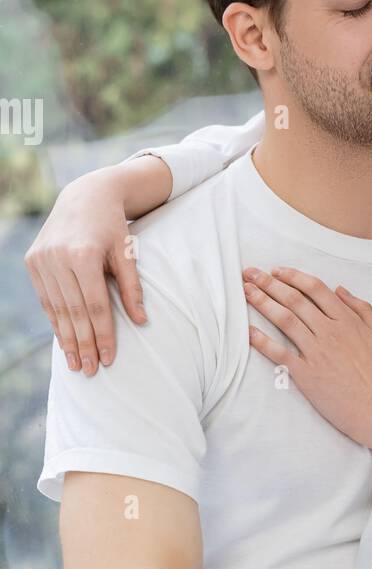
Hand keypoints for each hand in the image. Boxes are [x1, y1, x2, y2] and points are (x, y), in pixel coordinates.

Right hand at [24, 170, 146, 373]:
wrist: (84, 196)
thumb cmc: (112, 227)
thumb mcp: (127, 253)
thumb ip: (132, 288)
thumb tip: (143, 321)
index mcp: (83, 255)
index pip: (95, 306)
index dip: (102, 335)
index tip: (109, 359)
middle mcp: (58, 258)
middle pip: (74, 312)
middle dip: (84, 344)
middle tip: (92, 371)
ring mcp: (42, 259)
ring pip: (57, 309)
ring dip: (67, 339)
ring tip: (76, 364)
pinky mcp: (32, 261)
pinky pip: (46, 299)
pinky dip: (55, 321)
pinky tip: (63, 341)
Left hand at [243, 266, 371, 460]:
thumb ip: (361, 308)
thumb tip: (340, 289)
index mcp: (347, 320)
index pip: (315, 289)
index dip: (293, 276)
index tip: (276, 270)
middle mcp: (329, 332)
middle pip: (294, 300)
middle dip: (269, 283)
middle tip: (249, 273)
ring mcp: (316, 352)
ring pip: (284, 320)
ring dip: (262, 303)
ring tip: (245, 291)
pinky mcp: (306, 374)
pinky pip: (279, 353)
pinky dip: (262, 341)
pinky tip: (249, 331)